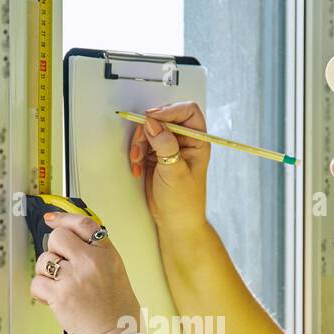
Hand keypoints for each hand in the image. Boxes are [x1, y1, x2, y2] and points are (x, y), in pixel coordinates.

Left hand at [29, 211, 142, 333]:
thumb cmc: (118, 311)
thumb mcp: (116, 272)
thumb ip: (96, 254)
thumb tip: (71, 242)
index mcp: (107, 254)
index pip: (83, 224)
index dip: (63, 218)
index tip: (52, 220)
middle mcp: (90, 262)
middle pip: (58, 238)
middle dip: (54, 250)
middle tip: (62, 265)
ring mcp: (74, 278)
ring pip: (44, 260)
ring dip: (47, 273)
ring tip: (61, 286)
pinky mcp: (59, 296)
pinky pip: (37, 282)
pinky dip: (41, 291)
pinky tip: (53, 297)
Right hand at [128, 101, 209, 228]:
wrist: (175, 222)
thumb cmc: (184, 202)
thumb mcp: (174, 172)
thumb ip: (164, 145)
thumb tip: (153, 123)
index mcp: (197, 142)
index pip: (187, 112)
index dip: (170, 110)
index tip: (152, 118)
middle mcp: (184, 141)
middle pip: (164, 118)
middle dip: (148, 130)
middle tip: (141, 144)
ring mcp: (169, 148)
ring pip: (150, 130)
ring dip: (139, 143)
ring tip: (137, 161)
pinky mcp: (156, 156)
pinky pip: (142, 144)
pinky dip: (136, 153)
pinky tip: (137, 168)